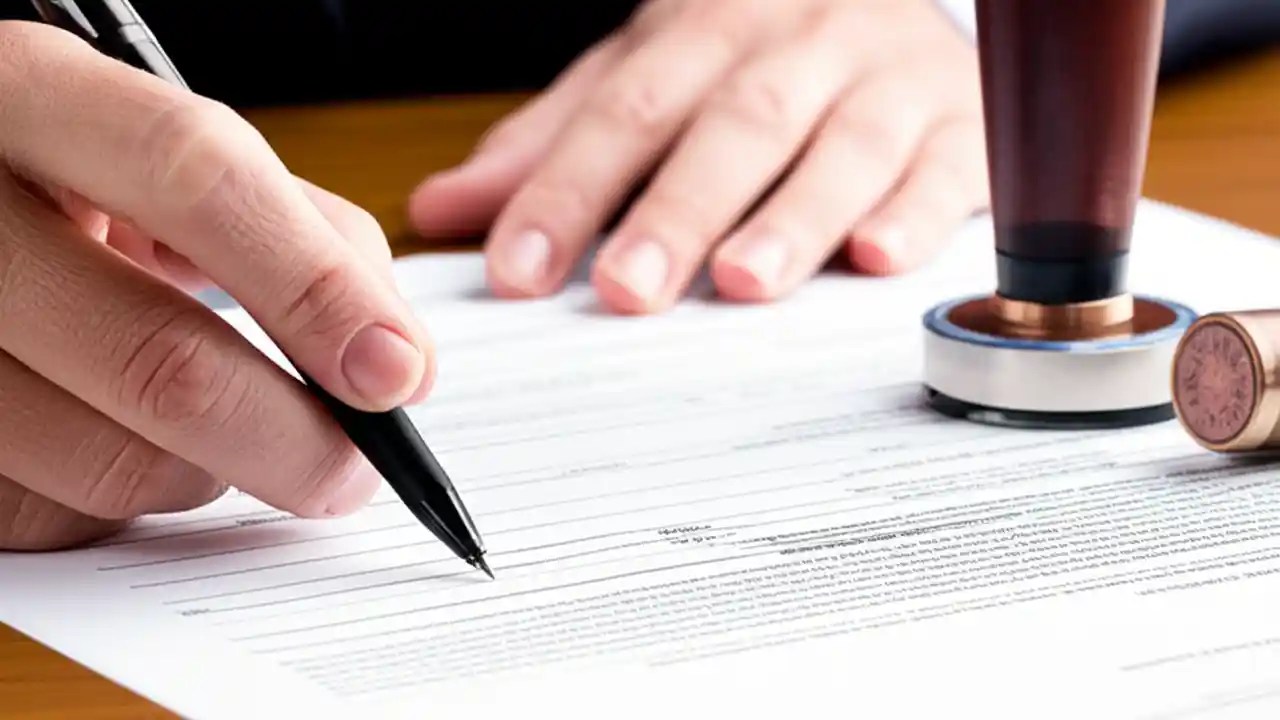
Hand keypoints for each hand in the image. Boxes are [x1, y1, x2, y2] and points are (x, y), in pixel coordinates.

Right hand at [0, 23, 432, 549]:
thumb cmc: (84, 189)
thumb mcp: (179, 161)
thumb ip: (307, 234)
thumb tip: (399, 364)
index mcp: (34, 97)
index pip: (193, 177)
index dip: (312, 286)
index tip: (396, 373)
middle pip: (158, 360)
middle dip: (296, 439)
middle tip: (351, 469)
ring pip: (111, 463)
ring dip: (211, 474)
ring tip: (218, 427)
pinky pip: (55, 517)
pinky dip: (126, 502)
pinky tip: (123, 437)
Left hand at [409, 0, 987, 313]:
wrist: (900, 4)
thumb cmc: (765, 55)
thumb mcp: (650, 77)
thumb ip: (557, 143)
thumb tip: (446, 207)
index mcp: (710, 27)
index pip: (627, 108)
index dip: (568, 187)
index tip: (519, 267)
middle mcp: (799, 42)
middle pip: (732, 125)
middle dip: (676, 211)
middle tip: (627, 290)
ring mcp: (887, 79)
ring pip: (837, 146)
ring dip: (790, 217)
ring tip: (743, 281)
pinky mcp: (960, 123)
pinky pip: (945, 167)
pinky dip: (915, 214)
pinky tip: (878, 259)